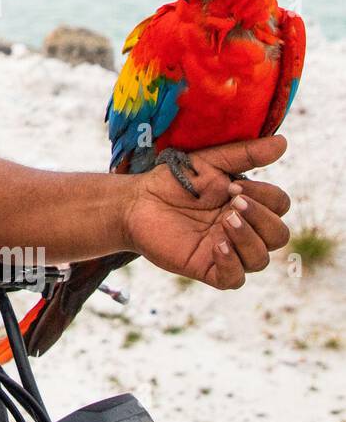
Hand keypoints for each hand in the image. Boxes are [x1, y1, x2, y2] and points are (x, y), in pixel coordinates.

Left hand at [124, 136, 291, 288]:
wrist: (138, 201)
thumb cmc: (174, 181)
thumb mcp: (210, 162)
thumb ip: (245, 154)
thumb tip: (283, 142)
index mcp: (248, 205)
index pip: (279, 207)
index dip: (266, 197)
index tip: (235, 186)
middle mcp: (243, 231)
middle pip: (278, 235)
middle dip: (262, 218)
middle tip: (233, 202)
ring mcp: (227, 252)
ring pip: (260, 259)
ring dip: (248, 239)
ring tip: (225, 221)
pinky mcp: (207, 268)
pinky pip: (234, 279)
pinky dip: (232, 264)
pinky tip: (217, 245)